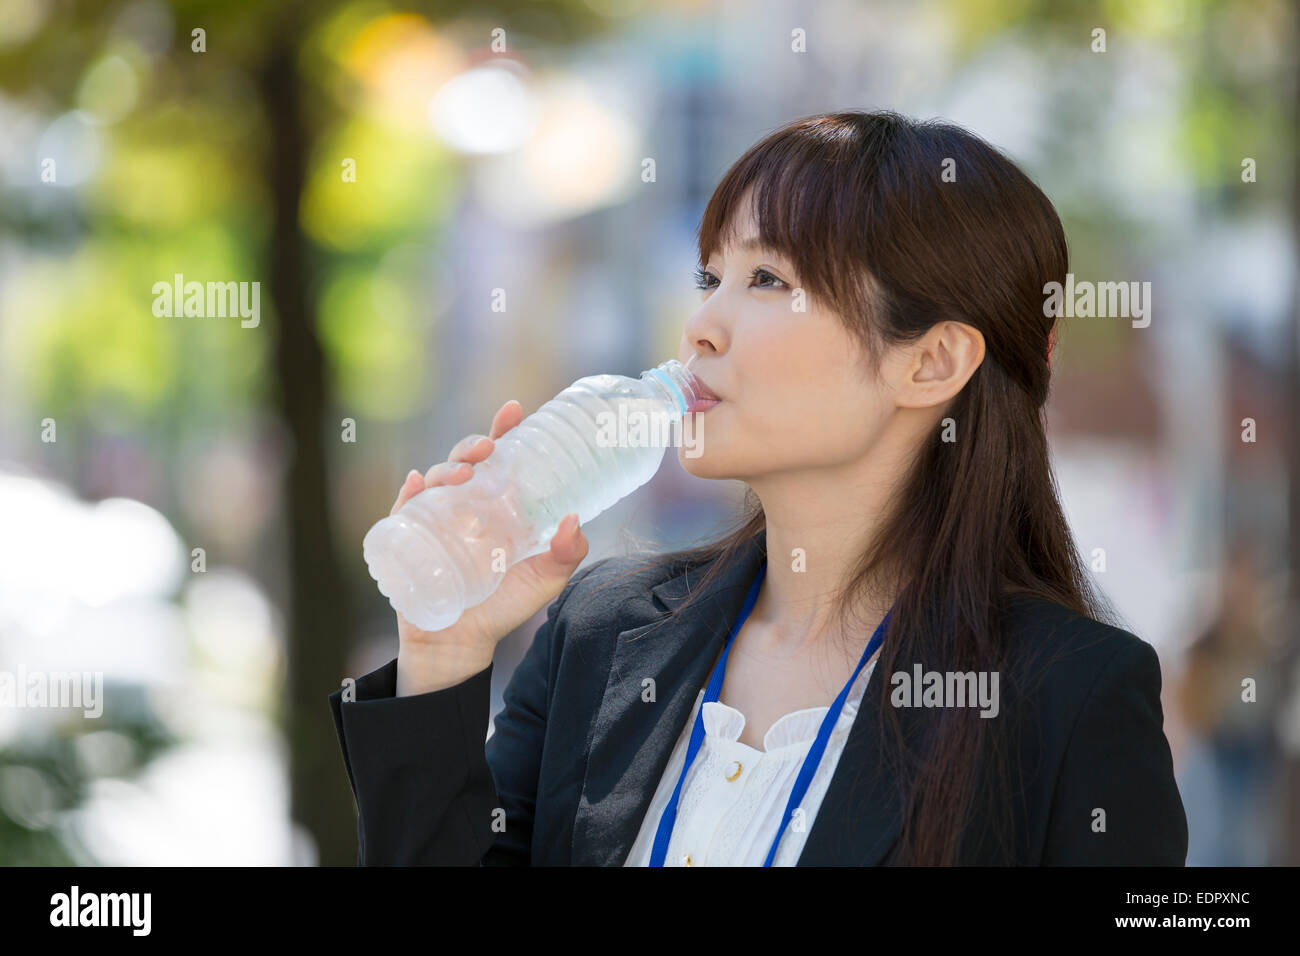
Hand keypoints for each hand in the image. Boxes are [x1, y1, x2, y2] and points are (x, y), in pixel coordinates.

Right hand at [388, 399, 589, 693]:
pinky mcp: (409, 539)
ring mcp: (436, 520)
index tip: (514, 410)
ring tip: (461, 474)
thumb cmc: (506, 606)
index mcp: (498, 505)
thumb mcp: (546, 580)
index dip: (505, 431)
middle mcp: (466, 505)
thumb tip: (575, 520)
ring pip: (435, 479)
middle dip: (473, 445)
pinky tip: (414, 484)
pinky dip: (408, 493)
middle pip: (466, 460)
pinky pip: (404, 509)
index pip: (501, 459)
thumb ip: (566, 553)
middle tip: (488, 449)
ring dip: (445, 467)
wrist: (462, 643)